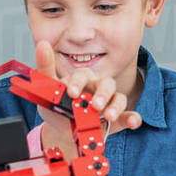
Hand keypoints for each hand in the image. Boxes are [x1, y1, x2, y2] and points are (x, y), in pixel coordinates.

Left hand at [34, 40, 141, 157]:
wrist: (61, 130)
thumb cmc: (56, 107)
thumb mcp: (47, 90)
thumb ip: (46, 68)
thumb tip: (43, 44)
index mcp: (83, 79)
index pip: (83, 75)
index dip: (78, 83)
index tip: (71, 93)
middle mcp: (98, 88)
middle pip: (106, 84)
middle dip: (101, 94)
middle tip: (94, 105)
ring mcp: (108, 104)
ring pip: (119, 98)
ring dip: (116, 106)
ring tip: (108, 116)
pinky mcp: (117, 119)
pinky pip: (129, 116)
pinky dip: (133, 118)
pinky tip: (133, 122)